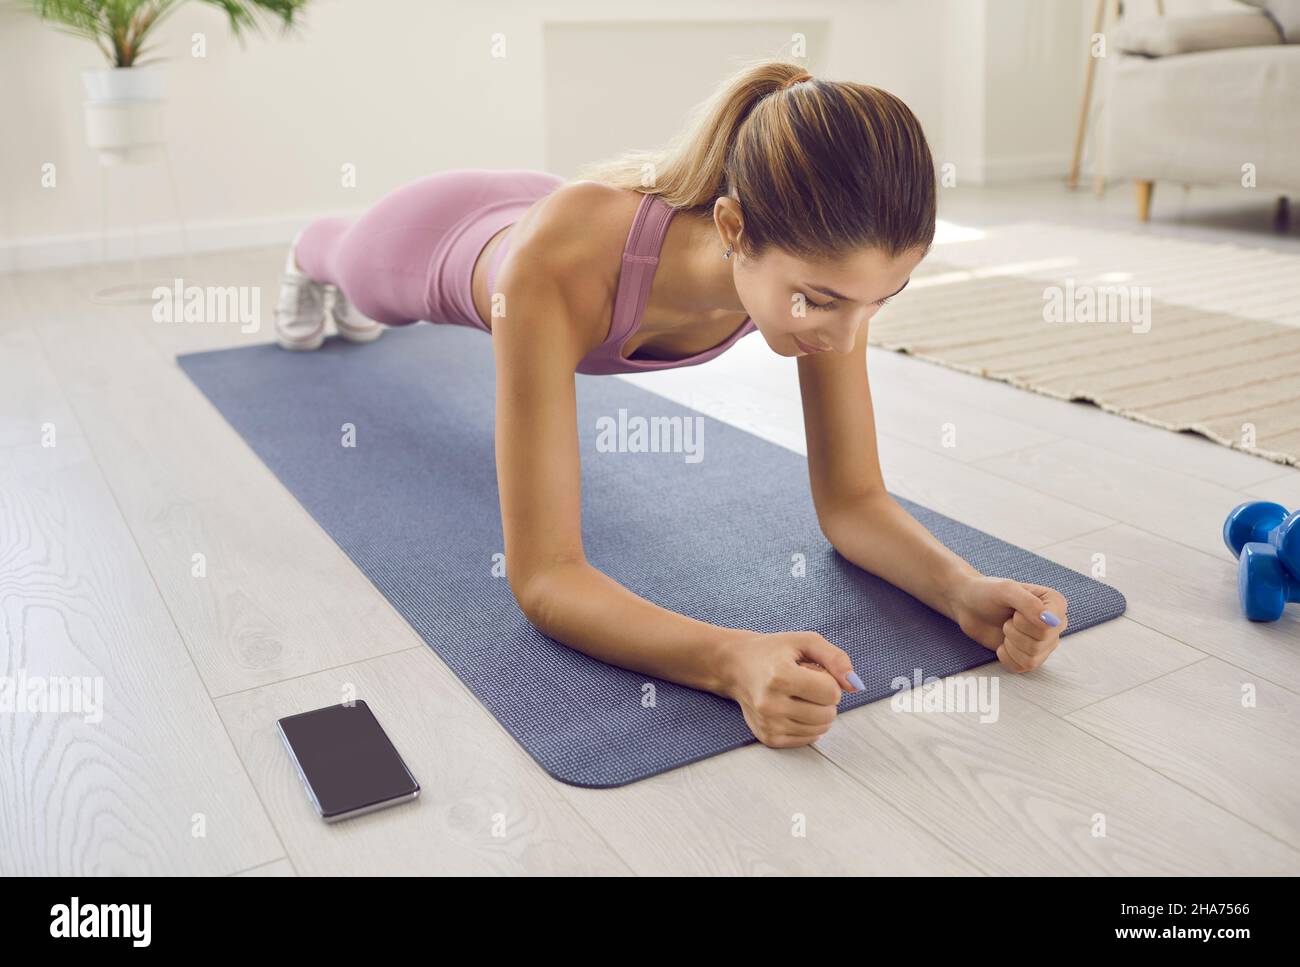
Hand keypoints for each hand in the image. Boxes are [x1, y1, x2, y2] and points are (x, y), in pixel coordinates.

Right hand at [722, 631, 860, 747]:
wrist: (736, 666)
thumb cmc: (774, 651)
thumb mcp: (805, 642)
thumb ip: (836, 658)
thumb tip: (856, 686)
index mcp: (780, 676)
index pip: (831, 693)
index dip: (829, 681)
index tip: (812, 672)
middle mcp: (770, 703)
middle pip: (828, 714)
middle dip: (825, 699)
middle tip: (805, 684)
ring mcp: (768, 723)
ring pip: (821, 729)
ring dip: (818, 712)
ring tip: (798, 695)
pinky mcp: (768, 738)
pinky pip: (808, 740)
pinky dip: (808, 726)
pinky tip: (793, 708)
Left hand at [948, 576, 1067, 672]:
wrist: (969, 605)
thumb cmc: (987, 592)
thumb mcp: (1006, 590)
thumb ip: (1029, 603)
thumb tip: (1051, 621)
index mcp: (1055, 603)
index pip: (1051, 625)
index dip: (1026, 621)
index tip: (1015, 612)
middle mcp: (1054, 624)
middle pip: (1041, 642)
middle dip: (1014, 631)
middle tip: (1007, 619)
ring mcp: (1044, 643)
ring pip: (1033, 658)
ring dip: (1010, 644)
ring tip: (1005, 629)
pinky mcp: (1031, 656)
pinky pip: (1024, 668)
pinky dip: (1007, 657)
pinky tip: (1002, 644)